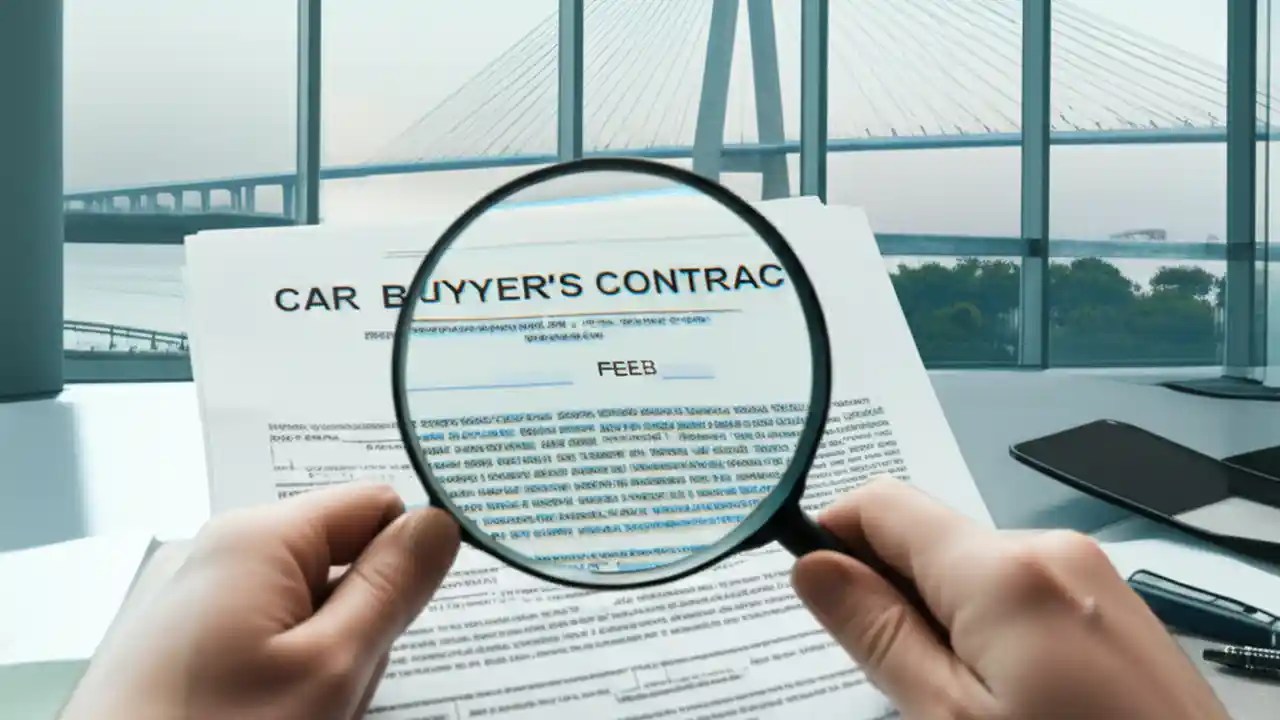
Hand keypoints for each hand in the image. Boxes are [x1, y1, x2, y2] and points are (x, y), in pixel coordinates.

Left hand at [61, 484, 459, 719]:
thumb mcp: (330, 670)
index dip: (403, 564)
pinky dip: (282, 678)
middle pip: (342, 564)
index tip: (394, 629)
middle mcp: (220, 551)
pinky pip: (263, 640)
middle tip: (329, 694)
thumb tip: (439, 523)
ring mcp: (194, 599)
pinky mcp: (178, 642)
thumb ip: (392, 589)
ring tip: (289, 717)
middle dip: (359, 630)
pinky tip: (264, 719)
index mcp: (258, 538)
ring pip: (306, 613)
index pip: (377, 506)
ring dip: (322, 664)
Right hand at [791, 477, 1228, 718]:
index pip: (880, 504)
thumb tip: (814, 567)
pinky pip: (1021, 597)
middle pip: (927, 541)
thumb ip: (877, 635)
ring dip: (941, 624)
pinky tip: (1010, 703)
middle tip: (902, 687)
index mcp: (1005, 570)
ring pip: (971, 574)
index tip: (818, 598)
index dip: (830, 540)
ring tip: (965, 708)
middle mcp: (1053, 553)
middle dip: (892, 599)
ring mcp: (1093, 578)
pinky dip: (990, 634)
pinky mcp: (1114, 610)